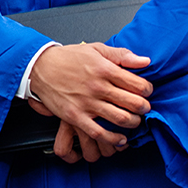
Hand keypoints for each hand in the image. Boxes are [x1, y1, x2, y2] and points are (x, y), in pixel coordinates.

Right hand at [26, 43, 152, 160]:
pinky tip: (120, 138)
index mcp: (104, 69)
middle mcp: (97, 87)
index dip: (147, 90)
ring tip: (134, 121)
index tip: (146, 91)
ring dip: (133, 123)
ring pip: (120, 119)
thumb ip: (121, 55)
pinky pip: (99, 133)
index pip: (137, 84)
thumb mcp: (96, 49)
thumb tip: (145, 62)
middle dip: (144, 107)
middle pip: (133, 103)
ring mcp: (87, 103)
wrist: (40, 67)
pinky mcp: (75, 116)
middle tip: (144, 108)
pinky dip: (113, 138)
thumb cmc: (68, 58)